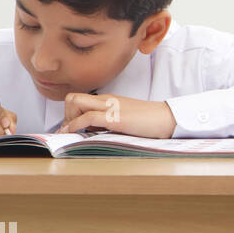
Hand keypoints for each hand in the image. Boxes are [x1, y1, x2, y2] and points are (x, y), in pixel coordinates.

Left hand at [58, 94, 177, 137]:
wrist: (168, 119)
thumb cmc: (151, 121)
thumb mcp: (125, 118)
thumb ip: (109, 121)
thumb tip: (93, 131)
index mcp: (109, 100)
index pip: (79, 99)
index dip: (70, 114)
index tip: (71, 128)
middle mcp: (106, 100)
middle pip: (72, 98)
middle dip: (66, 116)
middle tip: (71, 131)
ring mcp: (110, 107)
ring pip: (75, 103)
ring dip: (69, 120)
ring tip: (73, 134)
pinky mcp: (114, 117)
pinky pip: (87, 117)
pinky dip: (75, 126)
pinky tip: (74, 134)